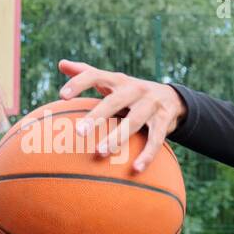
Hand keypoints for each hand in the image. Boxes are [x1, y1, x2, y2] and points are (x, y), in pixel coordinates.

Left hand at [56, 59, 186, 172]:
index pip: (96, 76)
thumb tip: (61, 64)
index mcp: (119, 80)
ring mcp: (151, 105)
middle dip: (98, 115)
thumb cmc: (131, 92)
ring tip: (99, 153)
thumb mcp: (113, 81)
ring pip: (134, 122)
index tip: (62, 96)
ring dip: (117, 137)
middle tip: (79, 132)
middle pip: (115, 101)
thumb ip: (87, 72)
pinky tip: (135, 169)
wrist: (172, 98)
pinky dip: (146, 155)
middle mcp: (135, 89)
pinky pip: (155, 140)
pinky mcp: (164, 121)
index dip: (79, 83)